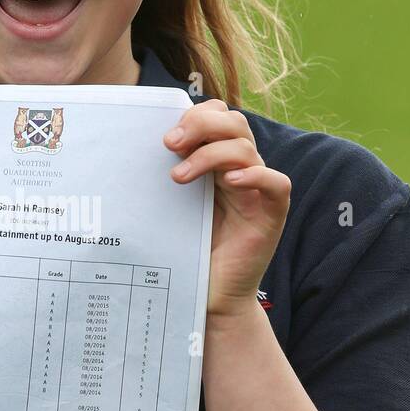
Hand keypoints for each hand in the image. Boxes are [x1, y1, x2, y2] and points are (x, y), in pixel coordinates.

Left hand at [164, 100, 290, 317]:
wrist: (208, 295)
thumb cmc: (186, 250)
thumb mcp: (171, 205)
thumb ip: (165, 175)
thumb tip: (132, 146)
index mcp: (217, 161)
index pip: (219, 115)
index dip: (197, 115)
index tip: (165, 134)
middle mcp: (241, 170)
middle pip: (235, 124)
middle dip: (201, 126)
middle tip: (169, 144)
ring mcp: (258, 191)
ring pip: (247, 149)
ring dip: (211, 154)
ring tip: (179, 176)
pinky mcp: (271, 215)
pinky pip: (277, 183)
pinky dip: (256, 175)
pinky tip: (230, 181)